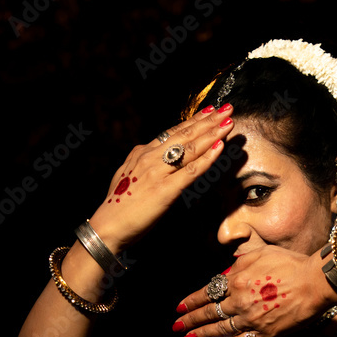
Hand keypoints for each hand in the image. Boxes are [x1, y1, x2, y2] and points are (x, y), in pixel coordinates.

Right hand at [87, 104, 234, 251]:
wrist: (108, 226)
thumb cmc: (119, 206)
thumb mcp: (128, 175)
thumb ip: (142, 162)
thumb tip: (153, 153)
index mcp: (142, 153)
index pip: (172, 132)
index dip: (193, 120)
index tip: (209, 111)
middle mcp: (150, 157)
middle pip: (184, 134)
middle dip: (208, 120)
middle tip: (226, 109)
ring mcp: (157, 172)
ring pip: (190, 148)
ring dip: (212, 133)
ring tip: (228, 122)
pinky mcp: (165, 190)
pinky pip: (191, 171)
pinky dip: (207, 158)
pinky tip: (219, 146)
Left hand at [173, 246, 336, 336]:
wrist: (315, 283)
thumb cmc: (292, 264)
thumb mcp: (261, 253)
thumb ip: (240, 264)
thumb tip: (226, 273)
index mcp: (237, 280)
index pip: (208, 292)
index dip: (192, 301)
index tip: (180, 307)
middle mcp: (239, 302)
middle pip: (209, 312)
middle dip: (190, 320)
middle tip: (176, 326)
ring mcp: (251, 320)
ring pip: (220, 329)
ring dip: (201, 335)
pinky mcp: (264, 334)